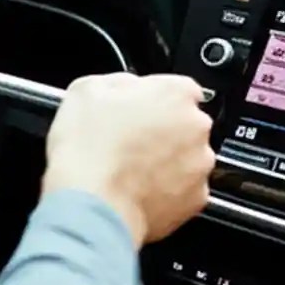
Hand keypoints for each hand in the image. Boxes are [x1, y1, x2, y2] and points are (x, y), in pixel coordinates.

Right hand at [41, 72, 214, 245]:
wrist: (92, 203)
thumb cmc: (87, 147)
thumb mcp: (85, 90)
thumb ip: (118, 82)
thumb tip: (126, 88)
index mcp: (174, 92)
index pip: (178, 87)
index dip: (153, 99)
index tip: (136, 110)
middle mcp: (196, 126)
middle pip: (185, 122)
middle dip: (161, 130)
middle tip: (126, 141)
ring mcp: (200, 164)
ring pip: (186, 156)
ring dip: (164, 160)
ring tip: (127, 169)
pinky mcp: (197, 198)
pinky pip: (184, 188)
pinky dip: (166, 189)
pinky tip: (136, 190)